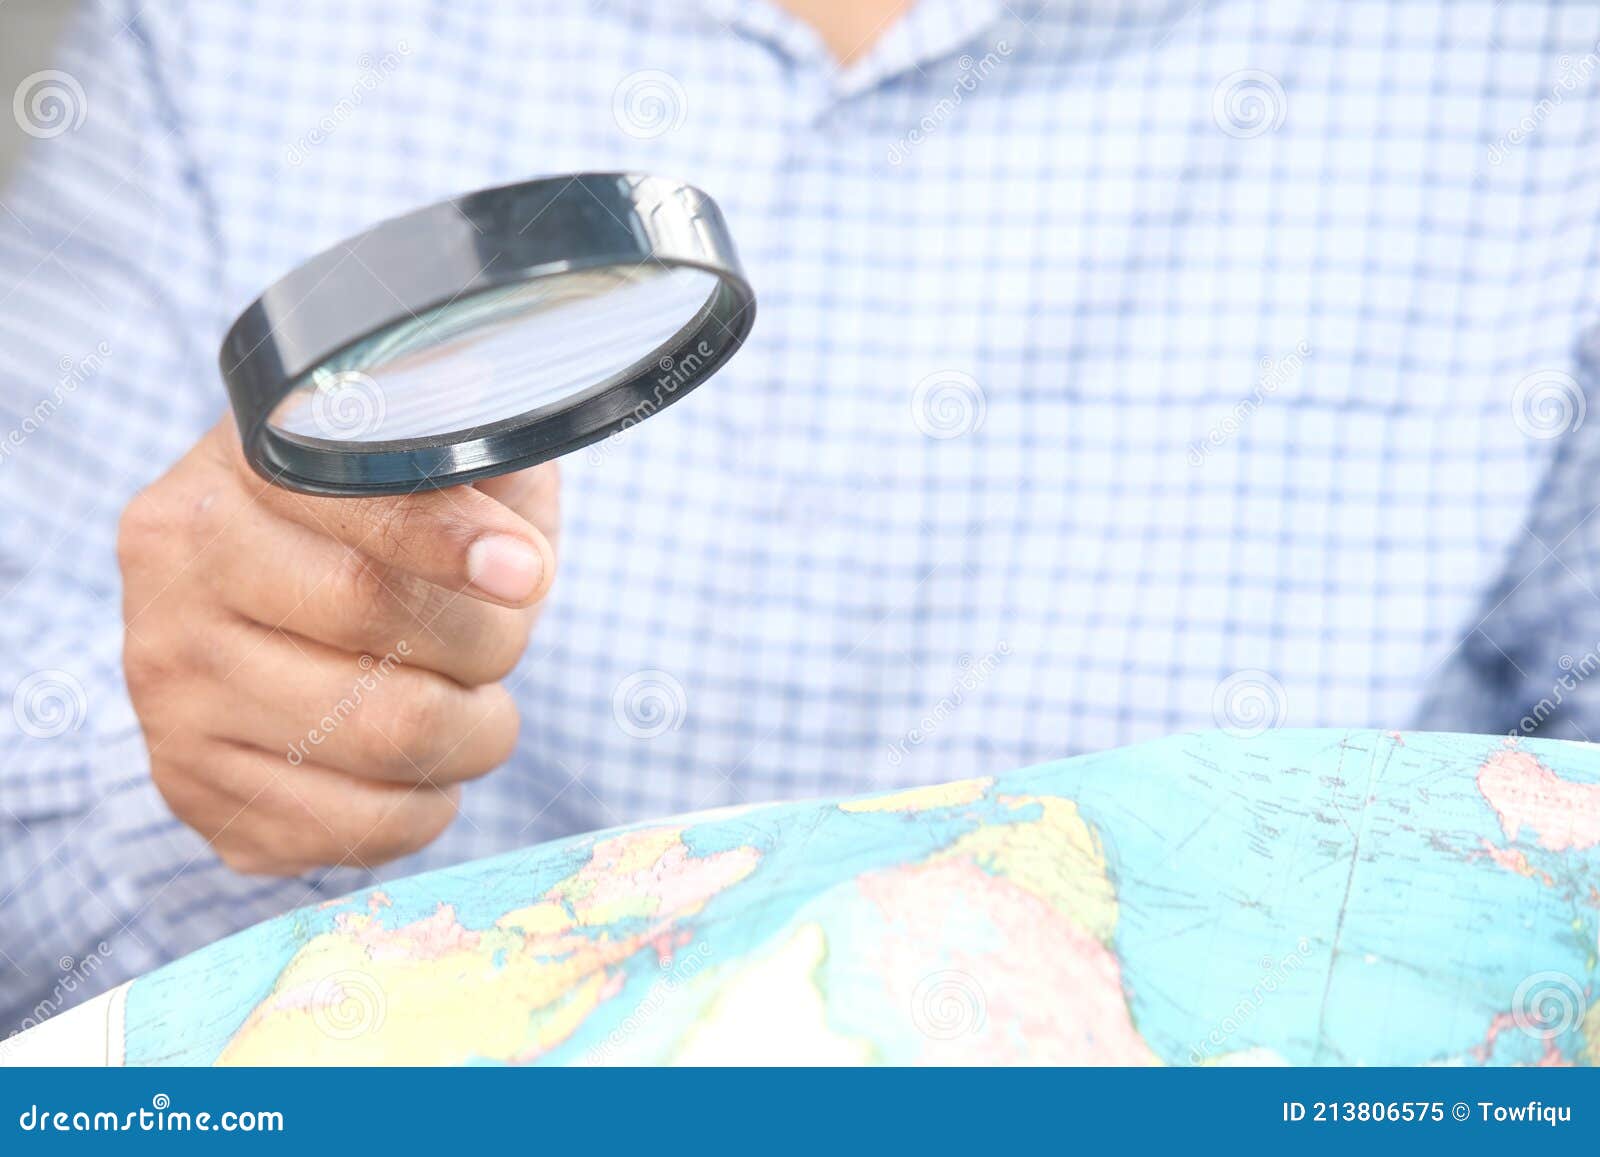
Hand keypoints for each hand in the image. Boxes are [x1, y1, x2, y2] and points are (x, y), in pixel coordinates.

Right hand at [116, 417, 558, 874]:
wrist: (259, 613)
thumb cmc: (374, 527)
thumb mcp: (420, 455)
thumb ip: (456, 435)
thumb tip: (481, 395)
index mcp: (230, 479)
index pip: (358, 517)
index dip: (454, 545)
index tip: (527, 572)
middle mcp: (174, 583)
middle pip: (378, 628)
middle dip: (488, 643)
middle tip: (504, 642)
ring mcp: (171, 694)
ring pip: (384, 740)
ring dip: (475, 732)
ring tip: (478, 707)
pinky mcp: (193, 788)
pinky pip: (355, 828)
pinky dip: (427, 807)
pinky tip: (425, 770)